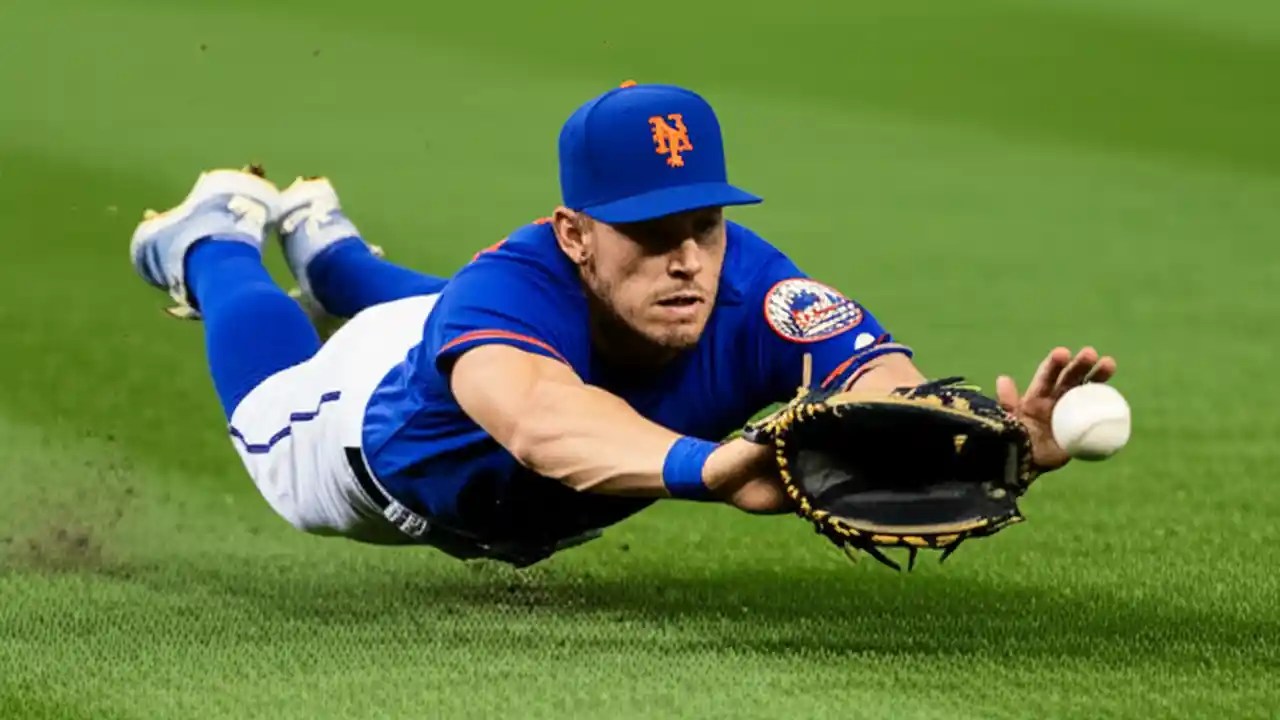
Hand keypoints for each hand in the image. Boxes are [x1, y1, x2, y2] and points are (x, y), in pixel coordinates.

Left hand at [996, 346, 1117, 472]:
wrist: (1028, 462)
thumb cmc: (1015, 437)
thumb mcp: (1009, 420)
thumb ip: (1008, 403)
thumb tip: (1003, 379)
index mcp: (1039, 394)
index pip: (1047, 375)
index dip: (1054, 364)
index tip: (1062, 353)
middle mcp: (1057, 398)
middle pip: (1071, 377)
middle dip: (1080, 364)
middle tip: (1090, 353)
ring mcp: (1073, 411)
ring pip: (1088, 390)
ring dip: (1098, 376)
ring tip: (1109, 363)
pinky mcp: (1083, 427)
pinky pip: (1098, 415)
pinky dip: (1108, 407)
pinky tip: (1118, 400)